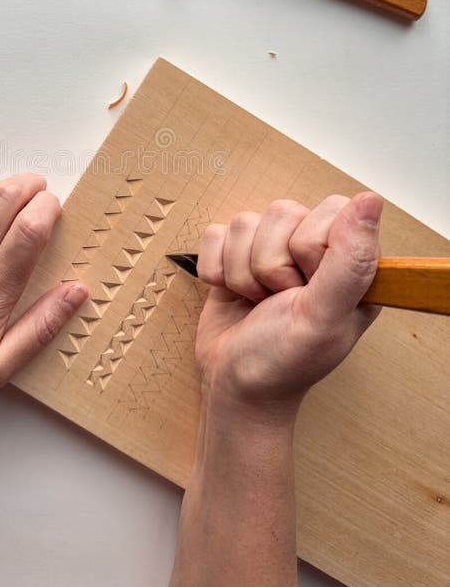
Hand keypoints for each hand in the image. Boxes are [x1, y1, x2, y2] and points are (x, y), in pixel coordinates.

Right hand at [194, 192, 382, 419]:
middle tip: (279, 300)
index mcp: (351, 261)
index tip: (306, 289)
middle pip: (281, 211)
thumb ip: (350, 261)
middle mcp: (315, 249)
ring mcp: (272, 249)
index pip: (329, 210)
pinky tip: (232, 293)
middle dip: (269, 265)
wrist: (234, 386)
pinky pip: (215, 233)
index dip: (308, 249)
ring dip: (241, 271)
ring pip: (244, 222)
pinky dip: (216, 270)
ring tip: (256, 301)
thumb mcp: (324, 317)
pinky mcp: (235, 253)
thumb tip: (371, 200)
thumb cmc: (285, 361)